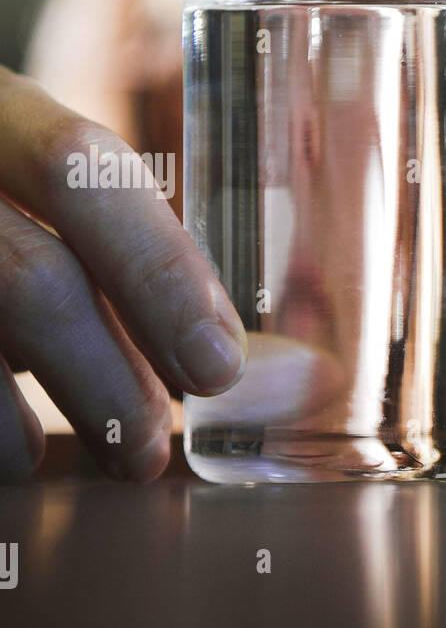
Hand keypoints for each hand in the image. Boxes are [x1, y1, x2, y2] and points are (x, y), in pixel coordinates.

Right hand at [0, 66, 245, 481]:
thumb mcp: (29, 193)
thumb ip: (116, 252)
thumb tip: (241, 360)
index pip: (82, 168)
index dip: (159, 272)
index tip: (218, 364)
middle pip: (26, 276)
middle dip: (106, 378)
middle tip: (148, 451)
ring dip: (28, 427)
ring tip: (87, 459)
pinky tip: (8, 457)